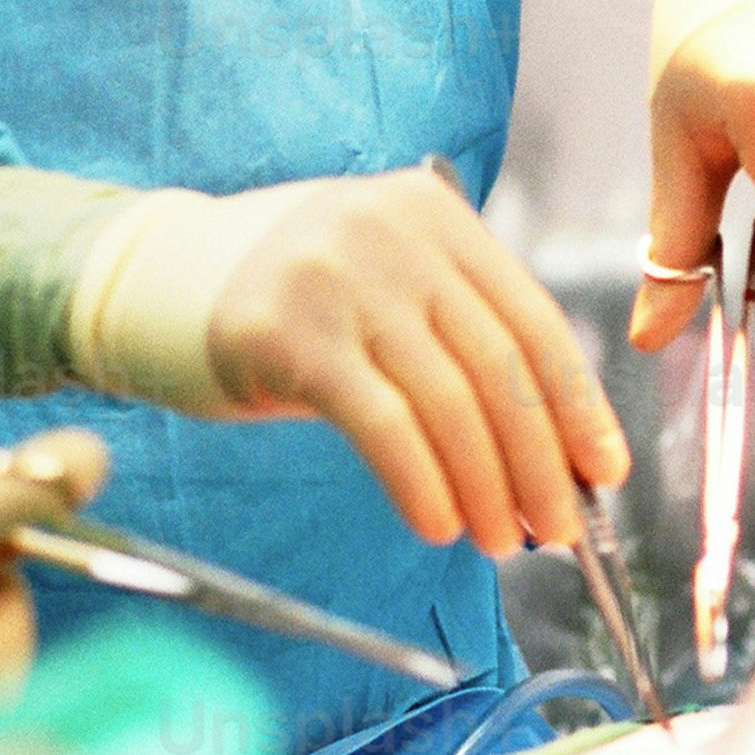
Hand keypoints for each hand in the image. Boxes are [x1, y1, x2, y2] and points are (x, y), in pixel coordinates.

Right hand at [78, 165, 628, 557]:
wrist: (152, 278)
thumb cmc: (284, 299)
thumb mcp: (381, 280)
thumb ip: (456, 331)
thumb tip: (549, 446)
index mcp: (434, 214)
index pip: (533, 318)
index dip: (576, 404)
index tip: (602, 470)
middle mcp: (393, 232)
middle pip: (498, 365)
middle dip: (539, 460)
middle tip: (556, 528)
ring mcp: (339, 277)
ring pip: (447, 401)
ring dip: (485, 486)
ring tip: (500, 541)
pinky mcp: (288, 334)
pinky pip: (381, 424)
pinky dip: (421, 483)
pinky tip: (438, 522)